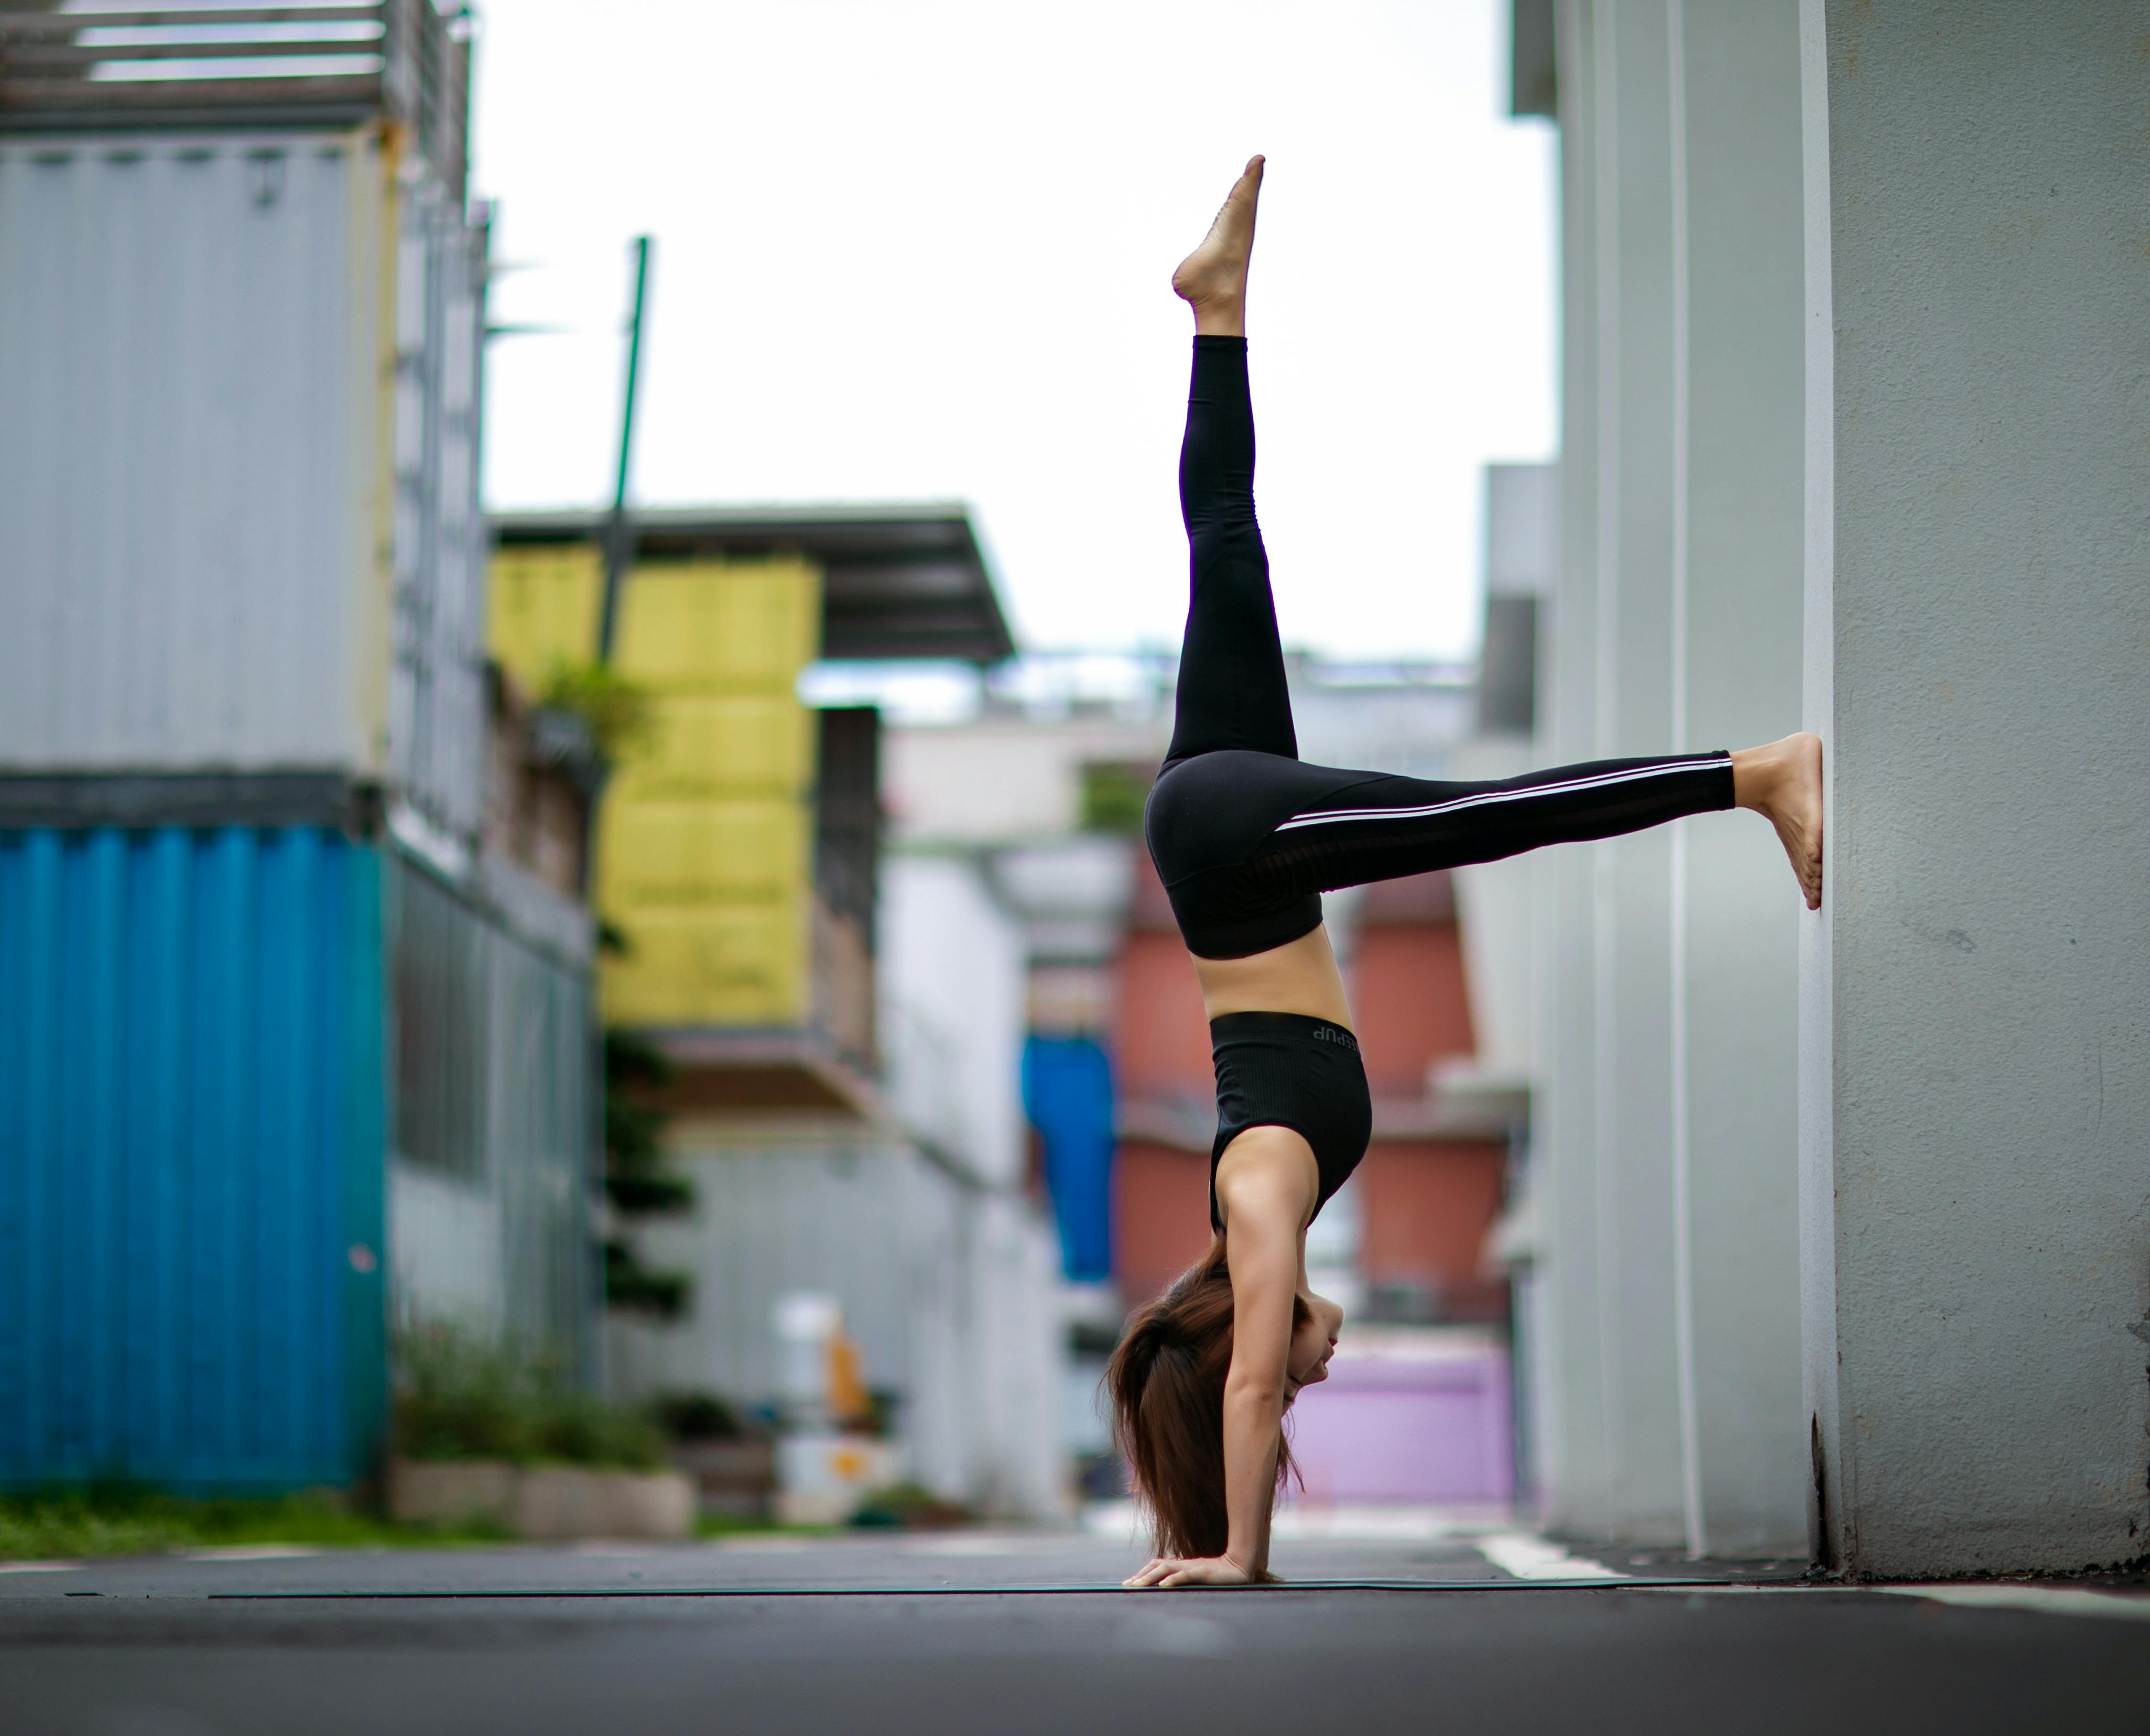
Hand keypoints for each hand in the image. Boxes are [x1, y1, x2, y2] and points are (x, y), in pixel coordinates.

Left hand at [1122, 1554, 1259, 1588]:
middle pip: (1156, 1566)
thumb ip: (1183, 1581)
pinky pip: (1185, 1575)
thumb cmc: (1218, 1575)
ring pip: (1166, 1569)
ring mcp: (1193, 1567)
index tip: (1129, 1583)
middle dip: (1141, 1576)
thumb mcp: (1197, 1578)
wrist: (1240, 1567)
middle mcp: (1184, 1564)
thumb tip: (1166, 1589)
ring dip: (1150, 1577)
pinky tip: (1163, 1585)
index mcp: (1181, 1565)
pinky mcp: (1203, 1572)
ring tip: (1138, 1586)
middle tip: (1127, 1586)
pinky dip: (1172, 1580)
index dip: (1142, 1573)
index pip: (1156, 1565)